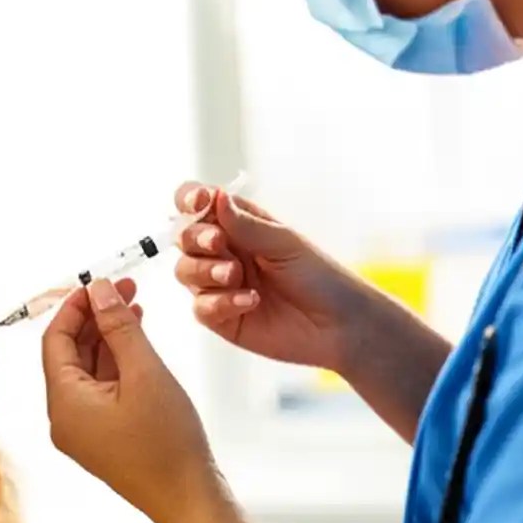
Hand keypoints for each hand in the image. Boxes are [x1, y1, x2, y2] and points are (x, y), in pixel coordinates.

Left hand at [41, 278, 219, 522]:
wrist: (190, 501)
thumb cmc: (169, 443)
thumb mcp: (145, 372)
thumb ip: (120, 326)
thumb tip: (99, 289)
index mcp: (63, 403)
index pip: (55, 340)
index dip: (76, 305)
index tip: (100, 281)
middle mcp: (65, 418)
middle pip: (69, 353)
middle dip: (95, 317)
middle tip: (124, 286)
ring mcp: (84, 430)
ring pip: (87, 370)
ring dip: (108, 337)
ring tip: (135, 305)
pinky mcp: (104, 436)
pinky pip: (101, 389)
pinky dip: (117, 362)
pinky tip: (138, 341)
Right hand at [173, 185, 369, 371]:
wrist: (339, 325)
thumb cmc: (320, 277)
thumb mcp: (284, 243)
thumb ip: (246, 224)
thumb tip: (216, 197)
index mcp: (239, 225)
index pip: (198, 205)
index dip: (190, 199)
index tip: (200, 202)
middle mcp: (224, 253)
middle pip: (183, 237)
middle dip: (194, 237)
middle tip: (218, 242)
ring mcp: (219, 286)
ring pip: (185, 271)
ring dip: (206, 270)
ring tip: (236, 275)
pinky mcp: (221, 318)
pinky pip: (201, 307)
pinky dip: (220, 302)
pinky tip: (249, 302)